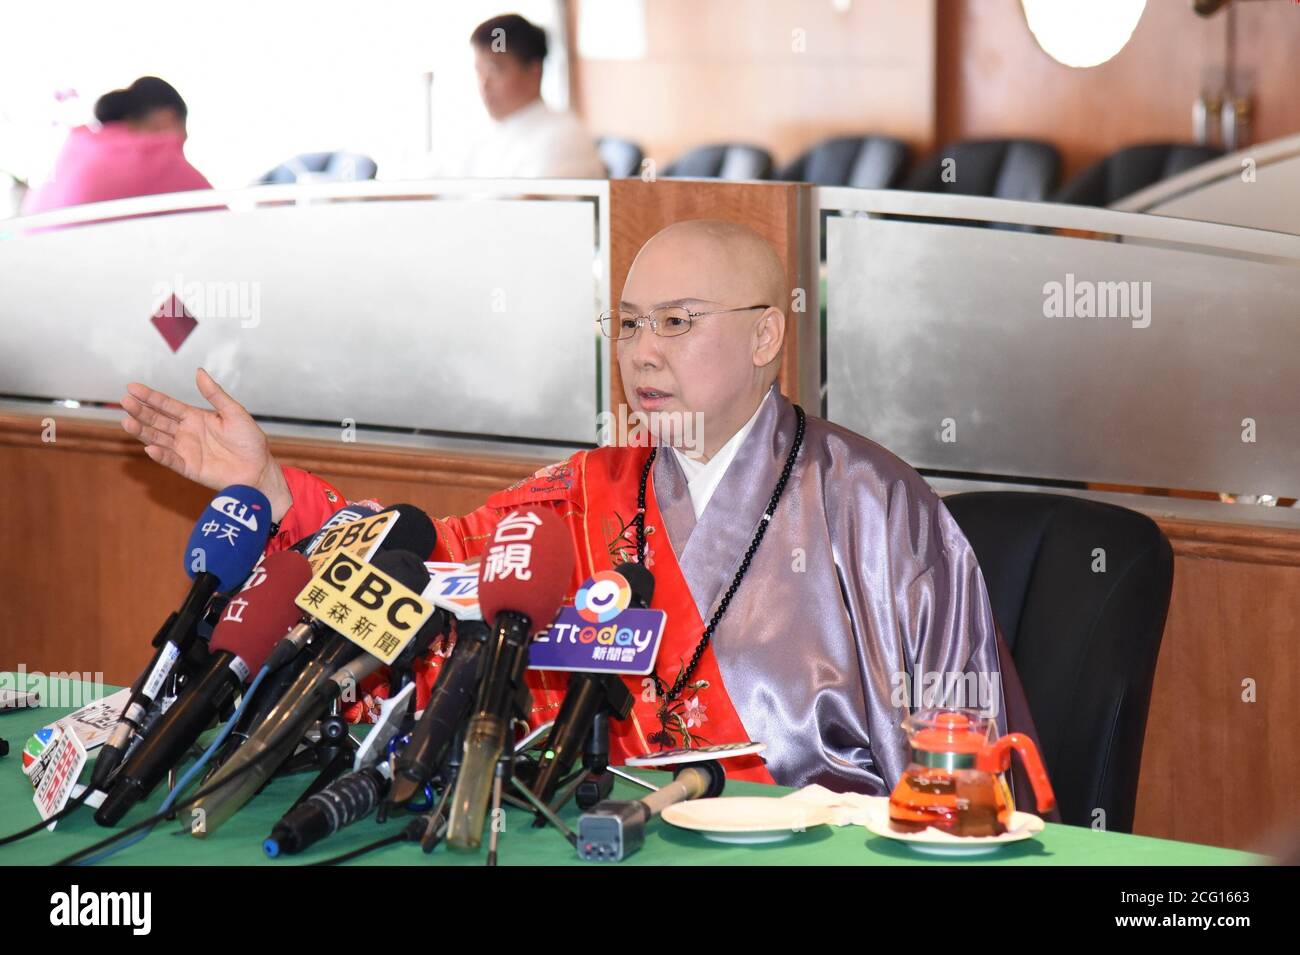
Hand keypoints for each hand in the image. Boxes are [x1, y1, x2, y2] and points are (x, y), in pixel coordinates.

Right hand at [120, 368, 292, 518]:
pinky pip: (172, 461)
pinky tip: (150, 448)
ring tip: (127, 422)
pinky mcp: (190, 468)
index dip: (150, 397)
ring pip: (158, 439)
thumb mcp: (234, 412)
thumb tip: (199, 372)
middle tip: (125, 401)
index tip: (132, 387)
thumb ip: (215, 394)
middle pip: (157, 420)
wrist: (260, 468)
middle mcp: (186, 433)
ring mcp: (186, 450)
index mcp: (195, 417)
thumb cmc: (250, 441)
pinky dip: (161, 456)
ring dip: (143, 432)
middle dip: (141, 411)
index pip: (167, 405)